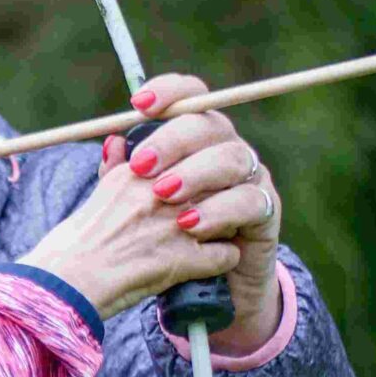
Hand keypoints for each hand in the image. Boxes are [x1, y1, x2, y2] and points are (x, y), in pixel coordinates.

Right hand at [19, 74, 249, 320]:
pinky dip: (219, 262)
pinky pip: (227, 254)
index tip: (192, 190)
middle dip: (219, 196)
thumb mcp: (94, 195)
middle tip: (206, 214)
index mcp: (139, 170)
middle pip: (218, 181)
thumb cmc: (74, 245)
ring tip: (208, 239)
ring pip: (230, 213)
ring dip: (223, 226)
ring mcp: (174, 224)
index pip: (196, 154)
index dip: (200, 172)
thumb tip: (119, 141)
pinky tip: (203, 266)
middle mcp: (160, 191)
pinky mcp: (184, 260)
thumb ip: (114, 166)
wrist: (63, 285)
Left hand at [111, 74, 283, 349]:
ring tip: (163, 195)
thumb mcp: (137, 207)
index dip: (169, 92)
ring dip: (195, 173)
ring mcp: (250, 177)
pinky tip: (190, 224)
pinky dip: (218, 210)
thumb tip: (110, 142)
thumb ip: (120, 177)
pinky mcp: (265, 211)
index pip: (190, 97)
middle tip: (141, 165)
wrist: (200, 284)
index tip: (138, 104)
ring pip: (232, 157)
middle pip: (209, 124)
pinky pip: (249, 201)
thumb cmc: (162, 237)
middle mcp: (225, 148)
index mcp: (195, 137)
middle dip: (172, 140)